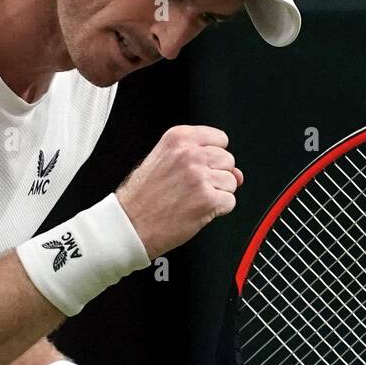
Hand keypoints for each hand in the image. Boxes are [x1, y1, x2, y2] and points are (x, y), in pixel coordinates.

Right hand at [115, 125, 243, 259]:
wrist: (129, 225)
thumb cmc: (141, 198)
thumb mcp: (163, 162)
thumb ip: (200, 159)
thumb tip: (236, 172)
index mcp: (178, 139)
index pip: (220, 139)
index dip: (213, 157)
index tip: (200, 168)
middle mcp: (190, 154)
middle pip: (228, 160)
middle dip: (216, 176)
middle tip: (192, 188)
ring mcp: (200, 177)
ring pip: (231, 182)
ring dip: (217, 194)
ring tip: (192, 200)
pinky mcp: (208, 200)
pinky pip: (230, 202)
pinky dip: (217, 210)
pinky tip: (197, 211)